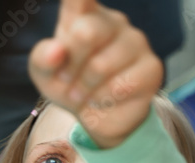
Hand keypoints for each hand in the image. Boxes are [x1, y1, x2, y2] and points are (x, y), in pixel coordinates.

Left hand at [28, 0, 162, 148]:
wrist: (96, 117)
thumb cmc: (70, 85)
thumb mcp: (45, 73)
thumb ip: (43, 59)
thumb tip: (56, 51)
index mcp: (85, 13)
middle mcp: (114, 21)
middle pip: (86, 32)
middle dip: (70, 66)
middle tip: (67, 82)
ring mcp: (136, 43)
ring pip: (101, 66)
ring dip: (85, 90)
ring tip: (84, 95)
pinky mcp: (152, 68)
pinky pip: (120, 87)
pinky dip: (104, 102)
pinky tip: (104, 101)